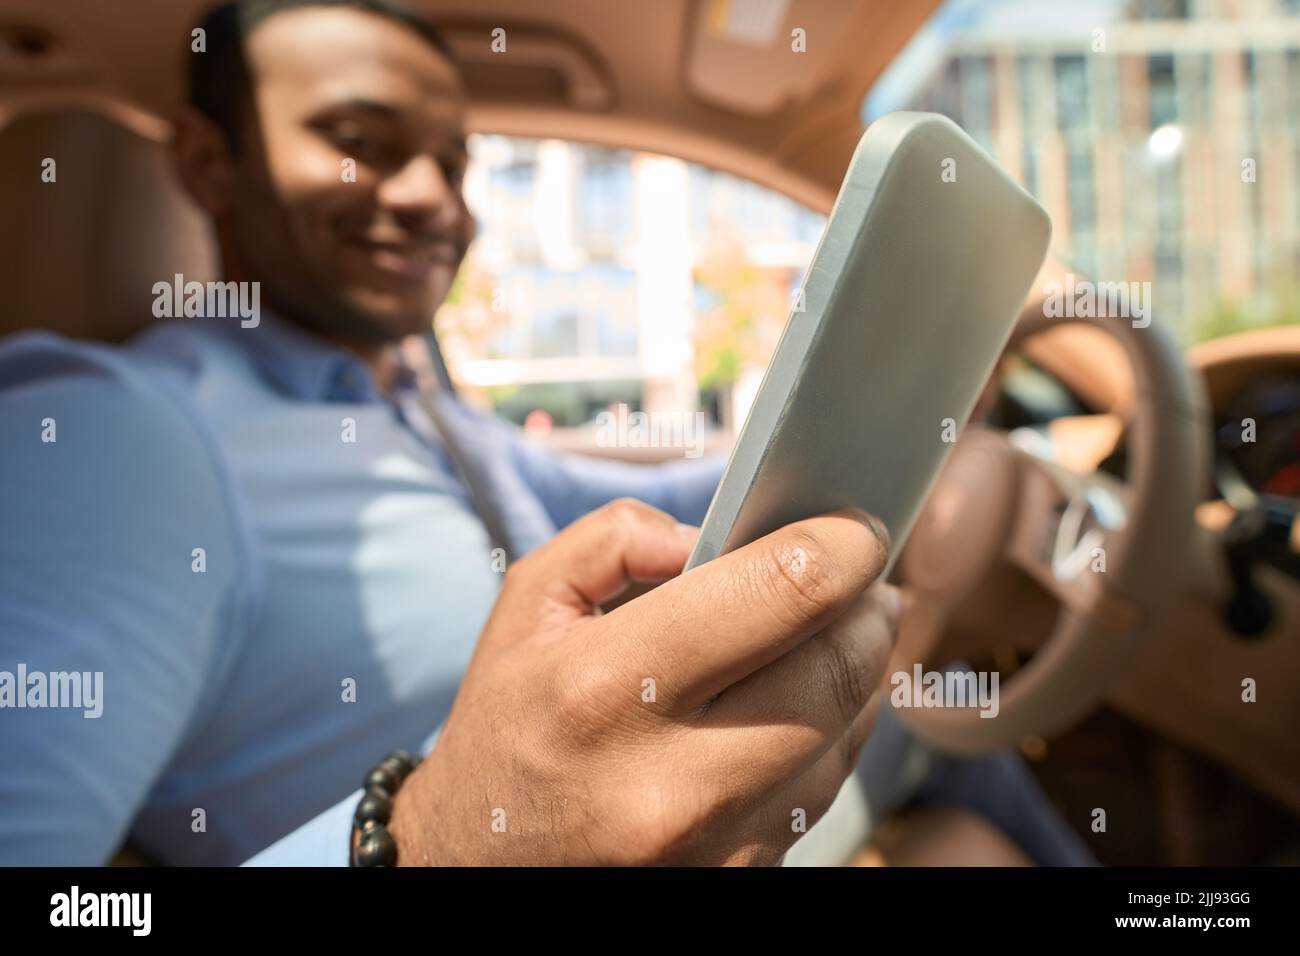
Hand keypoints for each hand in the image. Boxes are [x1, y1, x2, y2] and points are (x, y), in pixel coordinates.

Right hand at [389, 498, 900, 864]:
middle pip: (838, 671)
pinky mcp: (738, 879)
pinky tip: (800, 711)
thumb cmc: (509, 725)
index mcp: (607, 685)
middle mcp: (668, 780)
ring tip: (833, 639)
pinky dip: (830, 739)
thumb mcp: (526, 607)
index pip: (783, 593)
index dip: (842, 548)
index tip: (856, 530)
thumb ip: (613, 540)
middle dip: (868, 612)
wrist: (477, 865)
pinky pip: (823, 796)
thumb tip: (710, 538)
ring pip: (845, 737)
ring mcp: (711, 847)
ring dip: (858, 676)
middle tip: (865, 583)